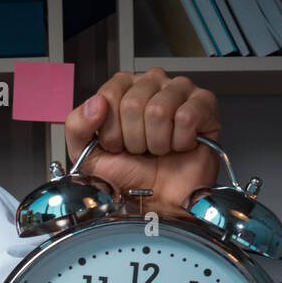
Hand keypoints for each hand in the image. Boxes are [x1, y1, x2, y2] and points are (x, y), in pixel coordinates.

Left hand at [64, 68, 221, 213]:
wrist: (159, 200)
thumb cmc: (129, 174)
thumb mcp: (88, 153)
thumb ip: (77, 125)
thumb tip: (95, 104)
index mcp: (123, 88)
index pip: (109, 95)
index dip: (111, 130)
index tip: (117, 144)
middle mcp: (151, 83)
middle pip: (134, 103)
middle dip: (134, 139)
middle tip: (140, 150)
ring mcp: (179, 90)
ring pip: (159, 110)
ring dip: (157, 142)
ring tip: (159, 149)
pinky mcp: (204, 104)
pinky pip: (186, 118)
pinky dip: (180, 142)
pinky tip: (180, 145)